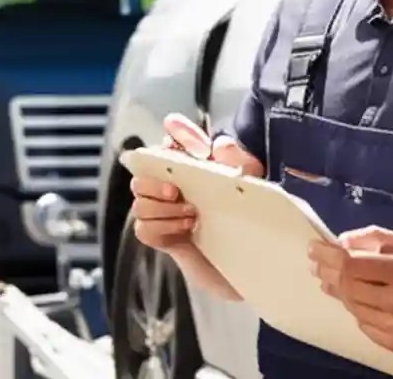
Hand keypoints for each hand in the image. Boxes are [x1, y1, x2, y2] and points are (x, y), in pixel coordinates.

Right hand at [129, 113, 264, 251]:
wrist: (252, 260)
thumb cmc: (251, 219)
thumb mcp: (250, 186)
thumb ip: (237, 162)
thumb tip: (219, 144)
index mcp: (195, 164)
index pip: (176, 137)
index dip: (176, 132)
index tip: (181, 133)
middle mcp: (175, 183)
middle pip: (142, 169)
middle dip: (155, 180)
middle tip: (176, 192)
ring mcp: (165, 211)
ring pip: (139, 201)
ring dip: (161, 209)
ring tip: (191, 216)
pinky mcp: (162, 237)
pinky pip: (143, 228)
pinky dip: (161, 228)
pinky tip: (184, 231)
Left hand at [309, 225, 392, 354]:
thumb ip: (375, 238)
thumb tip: (342, 241)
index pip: (352, 264)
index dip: (328, 256)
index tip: (313, 248)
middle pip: (348, 286)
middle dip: (327, 272)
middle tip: (315, 265)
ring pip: (353, 307)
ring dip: (340, 291)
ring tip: (332, 281)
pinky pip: (363, 324)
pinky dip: (357, 310)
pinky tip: (358, 300)